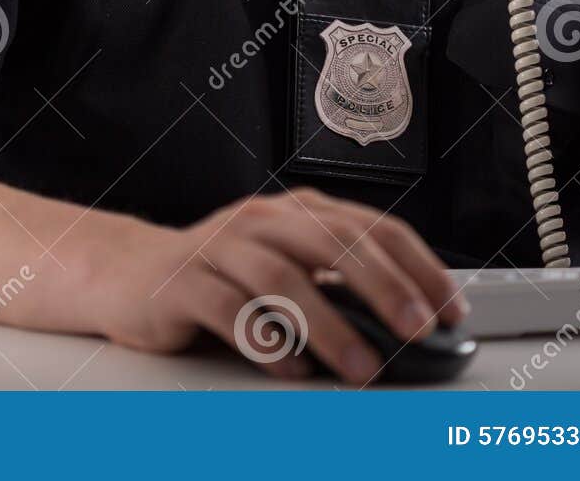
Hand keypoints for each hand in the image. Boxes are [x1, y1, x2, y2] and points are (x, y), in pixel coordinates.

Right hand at [91, 188, 466, 384]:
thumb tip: (411, 321)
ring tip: (363, 366)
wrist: (129, 274)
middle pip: (331, 241)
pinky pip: (230, 311)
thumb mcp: (286, 267)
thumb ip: (338, 284)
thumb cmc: (219, 275)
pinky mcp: (184, 283)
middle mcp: (262, 221)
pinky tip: (292, 367)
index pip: (371, 226)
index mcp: (297, 212)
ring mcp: (220, 248)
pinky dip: (267, 342)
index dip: (417, 265)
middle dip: (384, 286)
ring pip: (282, 277)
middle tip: (419, 329)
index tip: (449, 308)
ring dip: (330, 325)